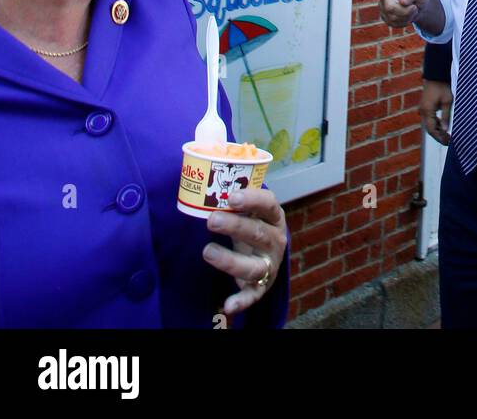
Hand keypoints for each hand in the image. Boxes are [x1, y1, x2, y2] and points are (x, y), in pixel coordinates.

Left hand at [204, 188, 286, 316]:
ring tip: (207, 251)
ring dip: (230, 260)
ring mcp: (269, 265)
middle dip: (235, 226)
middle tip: (211, 220)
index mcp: (274, 217)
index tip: (231, 196)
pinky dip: (240, 301)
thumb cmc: (252, 225)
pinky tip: (227, 306)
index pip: (269, 205)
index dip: (252, 199)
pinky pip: (251, 296)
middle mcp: (275, 241)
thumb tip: (201, 171)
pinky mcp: (260, 288)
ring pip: (253, 266)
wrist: (267, 256)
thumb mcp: (249, 210)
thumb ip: (232, 195)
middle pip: (258, 234)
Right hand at [358, 0, 429, 28]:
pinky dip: (405, 22)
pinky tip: (407, 16)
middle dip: (404, 10)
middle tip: (414, 7)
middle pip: (389, 7)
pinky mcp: (386, 18)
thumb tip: (401, 1)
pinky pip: (394, 24)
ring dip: (406, 16)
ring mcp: (383, 8)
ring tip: (412, 9)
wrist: (419, 5)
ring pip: (393, 18)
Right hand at [421, 79, 451, 144]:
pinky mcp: (424, 107)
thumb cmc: (442, 87)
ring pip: (428, 124)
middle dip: (438, 136)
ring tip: (447, 135)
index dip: (439, 137)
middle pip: (429, 129)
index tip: (447, 142)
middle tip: (448, 140)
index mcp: (427, 111)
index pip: (432, 129)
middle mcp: (422, 111)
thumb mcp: (447, 102)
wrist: (435, 76)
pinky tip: (442, 126)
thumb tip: (446, 130)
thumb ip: (446, 116)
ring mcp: (422, 109)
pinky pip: (428, 119)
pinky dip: (435, 124)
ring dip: (437, 130)